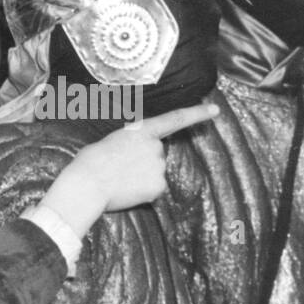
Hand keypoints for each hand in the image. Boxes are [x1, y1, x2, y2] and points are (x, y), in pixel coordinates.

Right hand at [40, 101, 219, 236]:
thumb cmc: (91, 162)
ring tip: (120, 180)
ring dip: (142, 177)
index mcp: (141, 130)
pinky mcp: (159, 186)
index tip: (216, 110)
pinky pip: (154, 189)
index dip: (197, 114)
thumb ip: (130, 144)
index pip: (175, 119)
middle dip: (144, 162)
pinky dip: (144, 192)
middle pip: (157, 154)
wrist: (88, 183)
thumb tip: (133, 157)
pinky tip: (128, 191)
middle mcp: (155, 146)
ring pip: (155, 173)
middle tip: (121, 168)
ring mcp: (159, 166)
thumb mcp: (112, 142)